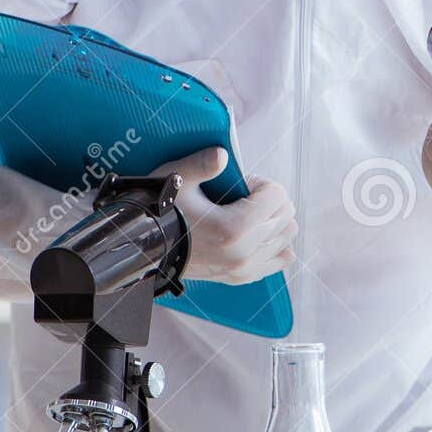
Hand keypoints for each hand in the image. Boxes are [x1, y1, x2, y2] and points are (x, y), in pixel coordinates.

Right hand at [151, 147, 295, 284]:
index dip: (260, 183)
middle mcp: (245, 253)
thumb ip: (201, 165)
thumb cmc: (160, 210)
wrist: (144, 247)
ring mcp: (245, 268)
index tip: (241, 183)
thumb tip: (223, 155)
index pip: (277, 196)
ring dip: (276, 218)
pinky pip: (281, 258)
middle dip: (270, 199)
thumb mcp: (176, 180)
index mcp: (234, 229)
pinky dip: (277, 241)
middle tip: (244, 195)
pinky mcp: (242, 276)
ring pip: (287, 236)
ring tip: (250, 212)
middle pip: (286, 215)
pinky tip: (259, 231)